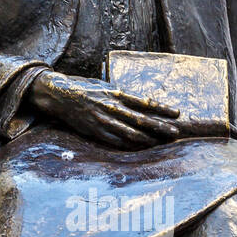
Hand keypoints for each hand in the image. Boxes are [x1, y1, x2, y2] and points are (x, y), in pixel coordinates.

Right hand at [25, 70, 180, 148]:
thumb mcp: (105, 86)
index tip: (176, 113)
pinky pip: (116, 141)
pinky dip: (129, 146)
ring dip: (148, 139)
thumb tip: (139, 103)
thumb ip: (121, 95)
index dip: (162, 108)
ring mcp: (104, 120)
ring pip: (130, 133)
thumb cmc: (85, 89)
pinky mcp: (95, 130)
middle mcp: (112, 106)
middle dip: (160, 127)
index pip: (144, 102)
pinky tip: (140, 149)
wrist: (60, 94)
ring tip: (161, 143)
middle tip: (175, 133)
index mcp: (116, 93)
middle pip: (141, 119)